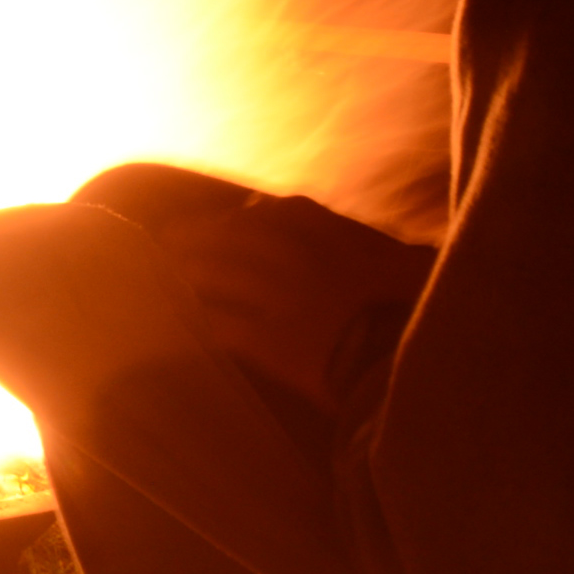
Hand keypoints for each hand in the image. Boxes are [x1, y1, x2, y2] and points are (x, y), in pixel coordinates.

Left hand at [158, 194, 434, 415]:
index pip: (268, 214)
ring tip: (161, 276)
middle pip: (226, 238)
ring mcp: (277, 297)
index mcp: (327, 232)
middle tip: (162, 241)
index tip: (216, 223)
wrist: (409, 359)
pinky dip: (197, 320)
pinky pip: (219, 324)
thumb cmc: (412, 309)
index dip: (234, 220)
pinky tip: (181, 323)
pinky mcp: (268, 339)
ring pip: (213, 275)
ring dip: (184, 274)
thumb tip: (327, 231)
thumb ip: (354, 238)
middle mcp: (294, 256)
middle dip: (190, 239)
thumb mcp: (396, 258)